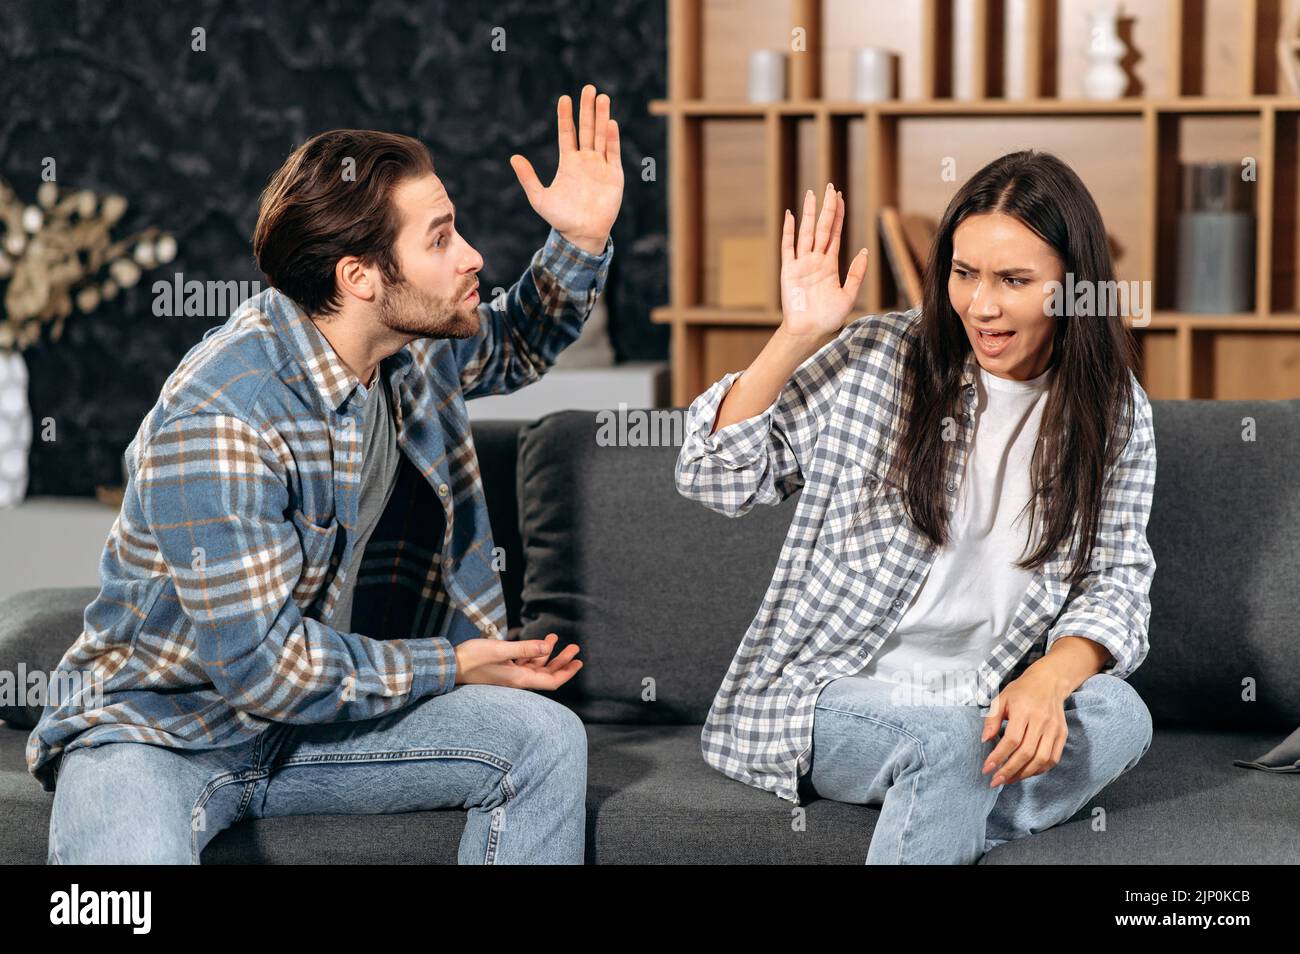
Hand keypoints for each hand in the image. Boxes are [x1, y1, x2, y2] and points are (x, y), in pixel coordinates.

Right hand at [454, 632, 582, 689]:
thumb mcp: (500, 650)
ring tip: (557, 638)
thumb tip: (547, 648)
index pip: (551, 681)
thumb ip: (524, 649)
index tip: (579, 661)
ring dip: (548, 655)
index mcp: (520, 680)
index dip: (567, 672)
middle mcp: (517, 681)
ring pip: (536, 667)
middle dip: (562, 662)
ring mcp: (510, 676)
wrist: (450, 665)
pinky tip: (537, 642)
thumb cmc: (473, 658)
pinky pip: (524, 663)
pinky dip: (533, 653)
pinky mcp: (503, 670)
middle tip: (575, 648)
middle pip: (546, 674)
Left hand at [510, 83, 623, 255]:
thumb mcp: (539, 198)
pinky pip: (613, 153)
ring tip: (602, 97)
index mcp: (568, 163)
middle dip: (587, 109)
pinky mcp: (614, 175)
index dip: (565, 116)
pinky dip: (611, 138)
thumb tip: (513, 157)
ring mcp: (601, 166)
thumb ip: (528, 177)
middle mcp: (585, 160)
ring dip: (602, 117)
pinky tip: (610, 123)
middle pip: (586, 129)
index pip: (567, 133)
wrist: (581, 234)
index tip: (564, 98)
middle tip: (588, 88)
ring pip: (601, 136)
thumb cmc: (560, 218)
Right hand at [780, 182, 868, 339]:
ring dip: (808, 213)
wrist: (808, 331)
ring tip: (811, 194)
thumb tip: (863, 251)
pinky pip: (788, 247)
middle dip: (827, 207)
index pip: (834, 233)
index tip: (840, 197)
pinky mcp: (788, 270)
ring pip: (805, 232)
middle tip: (830, 187)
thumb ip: (856, 273)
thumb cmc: (828, 318)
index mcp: (830, 264)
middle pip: (822, 227)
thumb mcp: (849, 295)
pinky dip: (789, 231)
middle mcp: (815, 260)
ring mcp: (801, 264)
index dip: (838, 215)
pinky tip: (790, 215)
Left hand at [980, 664, 1070, 786]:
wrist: (1049, 682)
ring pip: (1041, 759)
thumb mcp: (1001, 699)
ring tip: (1008, 779)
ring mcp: (1054, 729)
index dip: (998, 757)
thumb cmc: (1021, 691)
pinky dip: (1039, 770)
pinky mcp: (1062, 735)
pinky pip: (1053, 759)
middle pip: (1026, 753)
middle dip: (1009, 771)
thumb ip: (992, 719)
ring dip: (1024, 774)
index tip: (986, 769)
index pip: (1011, 740)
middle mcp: (1041, 721)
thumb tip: (984, 740)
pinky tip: (1026, 772)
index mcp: (1024, 710)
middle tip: (995, 781)